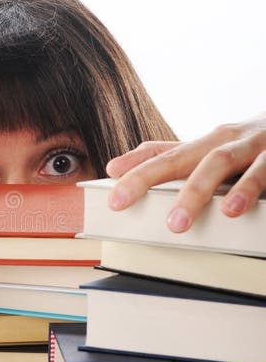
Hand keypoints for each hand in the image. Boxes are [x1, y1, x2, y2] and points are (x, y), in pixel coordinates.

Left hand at [105, 113, 265, 231]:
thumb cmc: (253, 144)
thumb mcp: (213, 151)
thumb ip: (171, 157)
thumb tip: (117, 167)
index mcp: (208, 144)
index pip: (164, 154)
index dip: (134, 168)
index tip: (110, 188)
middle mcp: (228, 141)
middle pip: (183, 156)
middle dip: (150, 178)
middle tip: (124, 201)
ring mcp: (255, 146)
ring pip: (221, 162)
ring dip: (197, 190)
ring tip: (178, 221)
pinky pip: (265, 172)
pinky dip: (248, 190)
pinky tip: (234, 209)